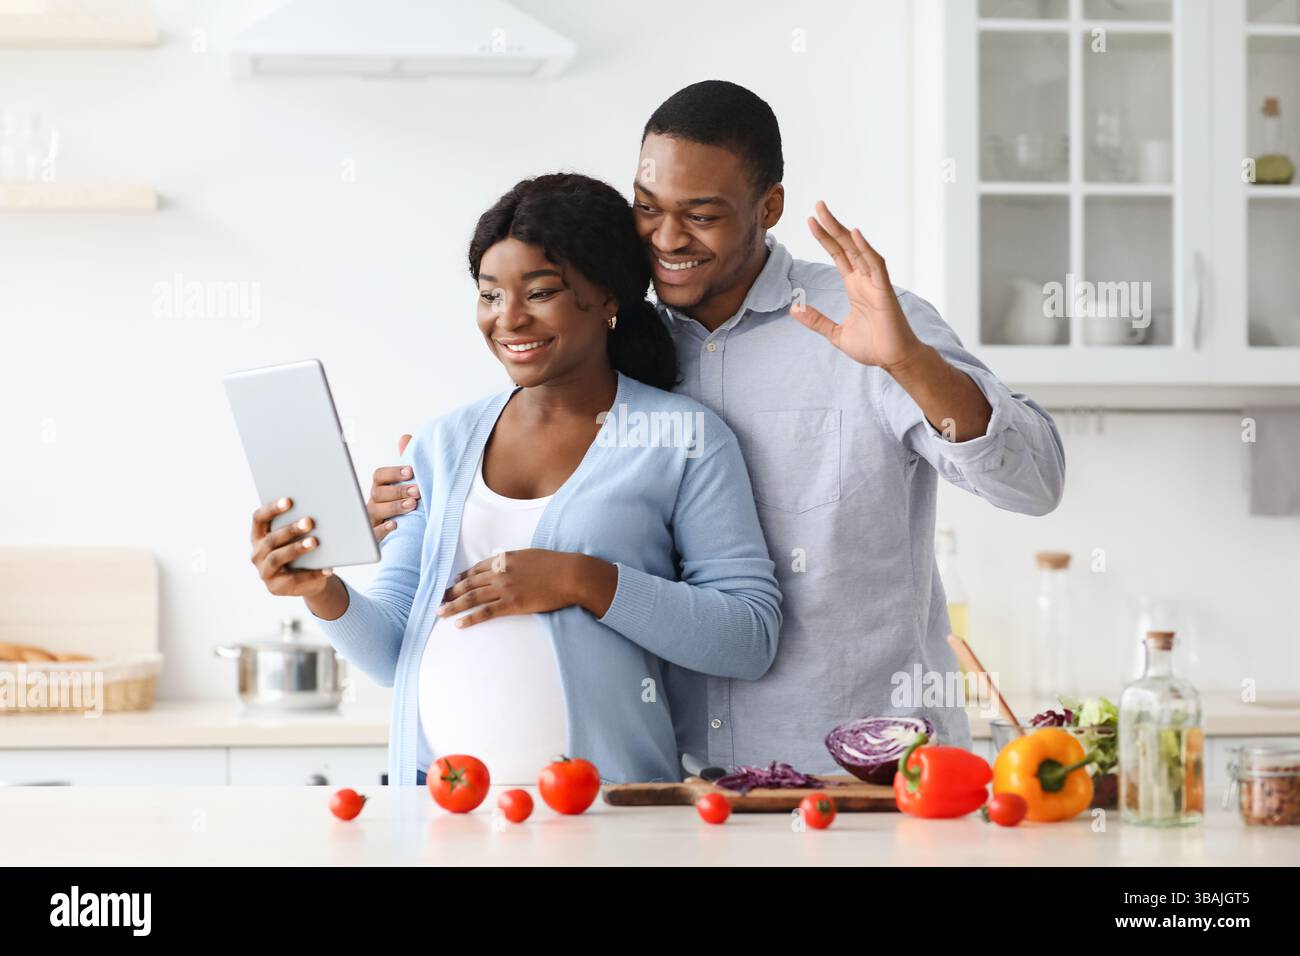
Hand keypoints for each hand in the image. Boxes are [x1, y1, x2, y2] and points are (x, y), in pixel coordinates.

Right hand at [249, 497, 334, 596]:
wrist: (309, 580)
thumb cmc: (303, 550)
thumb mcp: (299, 537)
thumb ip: (300, 525)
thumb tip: (320, 510)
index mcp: (259, 536)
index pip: (259, 518)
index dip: (272, 509)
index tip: (289, 500)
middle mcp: (257, 553)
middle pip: (270, 539)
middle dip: (290, 529)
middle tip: (309, 521)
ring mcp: (264, 572)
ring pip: (277, 558)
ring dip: (296, 549)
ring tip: (315, 542)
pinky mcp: (275, 588)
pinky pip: (293, 580)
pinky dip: (312, 574)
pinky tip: (327, 568)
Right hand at [367, 433, 416, 541]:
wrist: (399, 536)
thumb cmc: (401, 506)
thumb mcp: (405, 486)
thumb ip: (406, 464)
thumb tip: (405, 438)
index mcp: (380, 488)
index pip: (379, 476)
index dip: (393, 472)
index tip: (411, 471)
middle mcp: (374, 502)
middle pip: (378, 492)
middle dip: (398, 490)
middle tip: (417, 490)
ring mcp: (371, 519)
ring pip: (375, 510)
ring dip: (394, 507)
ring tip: (412, 505)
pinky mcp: (372, 537)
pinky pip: (372, 532)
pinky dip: (382, 529)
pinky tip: (394, 525)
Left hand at [435, 549, 616, 628]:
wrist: (570, 575)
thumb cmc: (556, 565)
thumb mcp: (532, 556)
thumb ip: (516, 561)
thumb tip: (509, 563)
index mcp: (505, 559)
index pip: (477, 568)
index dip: (463, 576)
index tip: (454, 582)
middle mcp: (501, 572)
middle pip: (469, 583)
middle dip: (452, 592)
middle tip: (439, 599)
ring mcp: (505, 588)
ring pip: (472, 598)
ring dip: (453, 605)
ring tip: (440, 612)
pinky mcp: (512, 604)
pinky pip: (486, 612)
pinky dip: (470, 619)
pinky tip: (459, 624)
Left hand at [793, 201, 926, 371]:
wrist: (893, 360)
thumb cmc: (873, 345)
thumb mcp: (835, 333)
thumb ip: (816, 320)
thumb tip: (794, 308)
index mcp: (855, 286)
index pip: (837, 255)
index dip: (824, 238)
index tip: (810, 222)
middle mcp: (865, 280)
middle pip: (846, 246)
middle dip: (831, 226)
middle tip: (817, 206)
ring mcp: (876, 283)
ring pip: (858, 250)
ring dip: (843, 232)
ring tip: (827, 215)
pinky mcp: (885, 292)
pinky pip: (876, 266)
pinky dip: (866, 249)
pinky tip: (854, 235)